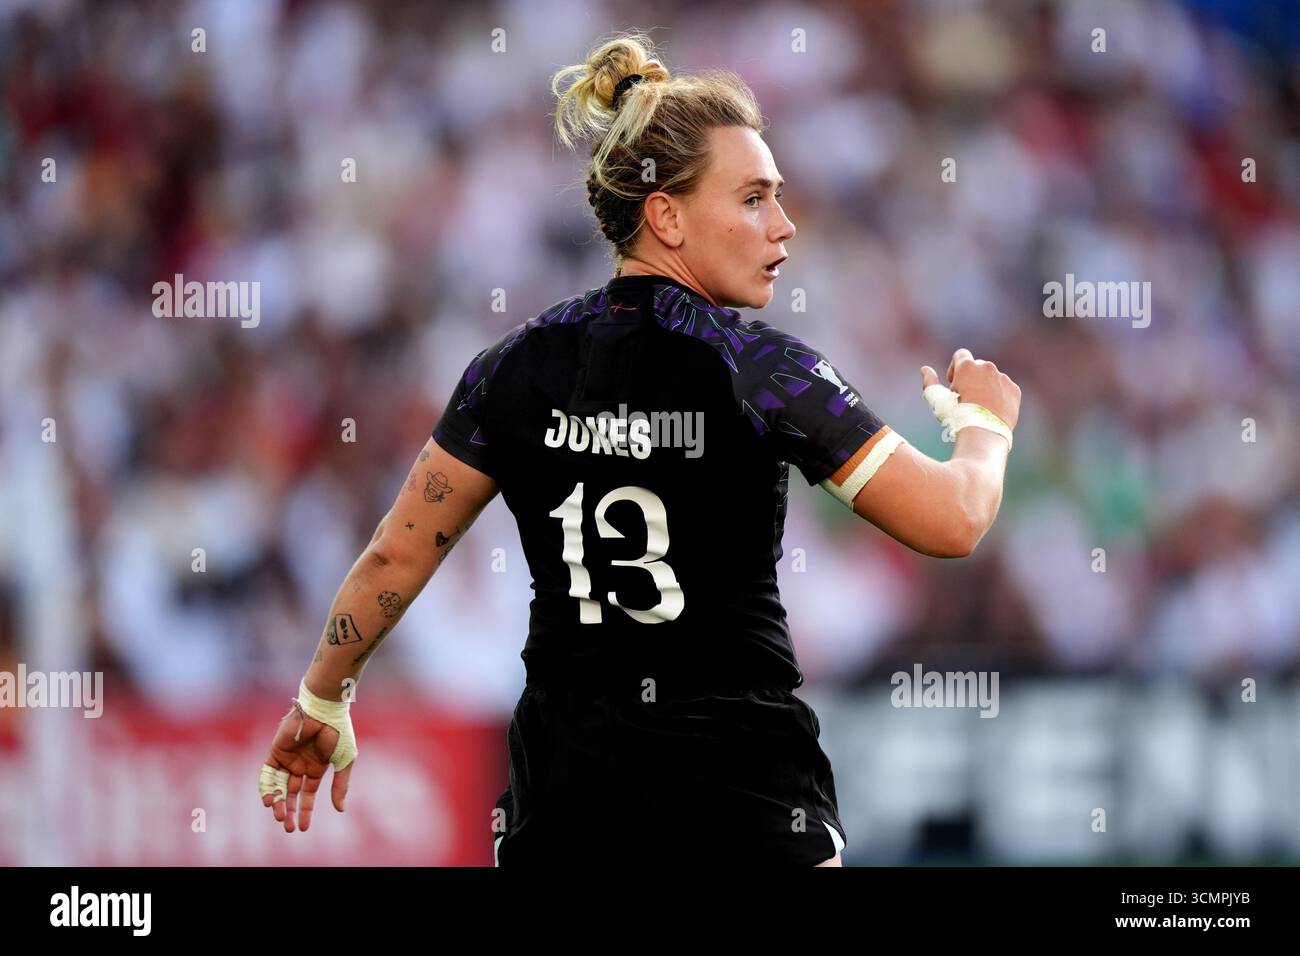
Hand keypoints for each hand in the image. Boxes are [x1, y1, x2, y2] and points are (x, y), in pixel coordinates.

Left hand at [258, 699, 352, 832]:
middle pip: (291, 794)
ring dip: (278, 803)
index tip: (304, 828)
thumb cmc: (339, 733)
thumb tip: (340, 810)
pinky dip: (267, 787)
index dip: (306, 811)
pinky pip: (268, 773)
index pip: (308, 794)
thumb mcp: (344, 762)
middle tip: (289, 828)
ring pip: (278, 786)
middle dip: (290, 811)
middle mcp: (301, 765)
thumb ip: (341, 785)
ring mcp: (288, 759)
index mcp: (317, 768)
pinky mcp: (276, 752)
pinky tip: (270, 800)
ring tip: (280, 816)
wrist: (325, 710)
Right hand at [920, 348, 1020, 430]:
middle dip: (972, 378)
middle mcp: (987, 367)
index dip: (955, 368)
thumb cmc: (956, 416)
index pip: (961, 355)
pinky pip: (1005, 388)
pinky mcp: (1014, 389)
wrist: (983, 432)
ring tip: (981, 406)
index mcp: (967, 366)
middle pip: (978, 365)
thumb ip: (929, 382)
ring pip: (992, 377)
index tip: (955, 384)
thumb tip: (925, 369)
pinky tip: (993, 410)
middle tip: (967, 397)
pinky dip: (1000, 395)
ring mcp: (1003, 378)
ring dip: (986, 386)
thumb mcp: (938, 400)